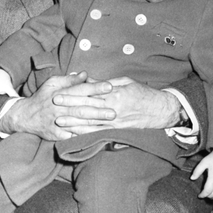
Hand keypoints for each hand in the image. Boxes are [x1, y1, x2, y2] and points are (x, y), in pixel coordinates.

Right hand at [0, 72, 116, 140]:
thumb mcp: (52, 83)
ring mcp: (58, 122)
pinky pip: (73, 136)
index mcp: (59, 93)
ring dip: (95, 122)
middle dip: (99, 109)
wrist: (26, 117)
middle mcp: (59, 108)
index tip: (110, 86)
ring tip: (110, 122)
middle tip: (115, 110)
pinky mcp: (57, 135)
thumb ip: (70, 80)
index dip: (95, 88)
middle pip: (82, 108)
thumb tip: (85, 74)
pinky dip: (85, 136)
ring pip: (79, 122)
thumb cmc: (42, 97)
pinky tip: (97, 135)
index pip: (80, 89)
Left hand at [55, 76, 181, 132]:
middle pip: (86, 108)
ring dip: (73, 122)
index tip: (58, 93)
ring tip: (59, 121)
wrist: (160, 110)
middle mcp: (113, 108)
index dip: (72, 94)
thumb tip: (86, 79)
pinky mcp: (117, 131)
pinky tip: (74, 133)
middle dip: (68, 107)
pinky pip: (98, 133)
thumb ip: (104, 82)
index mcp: (114, 94)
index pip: (88, 94)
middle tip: (53, 106)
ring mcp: (114, 122)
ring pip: (90, 122)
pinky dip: (85, 133)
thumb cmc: (142, 93)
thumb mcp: (125, 81)